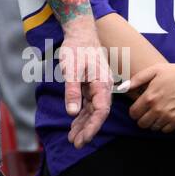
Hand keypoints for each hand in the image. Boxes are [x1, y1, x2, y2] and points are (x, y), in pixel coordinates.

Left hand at [57, 16, 112, 146]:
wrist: (80, 31)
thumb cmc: (76, 48)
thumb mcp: (71, 69)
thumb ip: (72, 91)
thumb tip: (73, 112)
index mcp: (102, 84)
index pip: (100, 111)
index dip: (93, 127)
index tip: (85, 139)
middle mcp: (103, 87)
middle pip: (97, 113)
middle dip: (87, 130)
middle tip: (76, 144)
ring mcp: (97, 86)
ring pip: (92, 110)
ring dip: (83, 124)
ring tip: (73, 138)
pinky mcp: (91, 85)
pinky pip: (88, 103)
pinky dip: (81, 114)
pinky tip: (75, 124)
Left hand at [127, 60, 174, 132]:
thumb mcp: (155, 70)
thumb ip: (137, 79)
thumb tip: (122, 88)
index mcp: (150, 96)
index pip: (133, 113)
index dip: (134, 112)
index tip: (138, 109)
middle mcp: (158, 108)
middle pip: (142, 123)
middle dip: (142, 119)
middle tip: (147, 113)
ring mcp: (169, 115)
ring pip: (153, 128)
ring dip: (153, 122)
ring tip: (157, 114)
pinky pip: (166, 130)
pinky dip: (164, 126)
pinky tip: (166, 117)